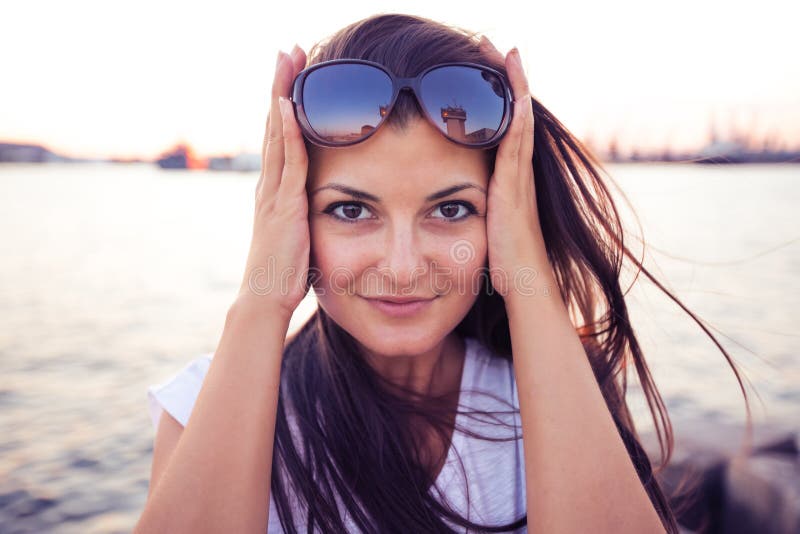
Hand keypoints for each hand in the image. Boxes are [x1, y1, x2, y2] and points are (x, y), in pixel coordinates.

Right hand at [237, 45, 309, 319]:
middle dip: (280, 85)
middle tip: (286, 51)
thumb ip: (298, 213)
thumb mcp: (294, 233)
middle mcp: (268, 184)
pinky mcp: (284, 205)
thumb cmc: (282, 272)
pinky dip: (287, 131)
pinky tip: (287, 105)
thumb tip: (310, 206)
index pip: (279, 137)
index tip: (291, 73)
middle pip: (274, 124)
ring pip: (278, 134)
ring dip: (282, 95)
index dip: (283, 103)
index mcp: (272, 190)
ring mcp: (273, 193)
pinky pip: (287, 161)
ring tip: (287, 60)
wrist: (265, 298)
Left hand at [479, 37, 549, 298]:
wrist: (521, 283)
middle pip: (514, 113)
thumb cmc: (501, 260)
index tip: (483, 64)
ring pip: (519, 120)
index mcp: (506, 176)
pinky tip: (516, 90)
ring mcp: (520, 176)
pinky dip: (519, 113)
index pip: (503, 124)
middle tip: (494, 44)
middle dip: (505, 78)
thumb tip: (451, 198)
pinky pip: (519, 142)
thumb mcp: (483, 222)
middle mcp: (517, 170)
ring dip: (513, 85)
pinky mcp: (516, 186)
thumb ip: (473, 202)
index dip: (496, 94)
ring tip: (505, 51)